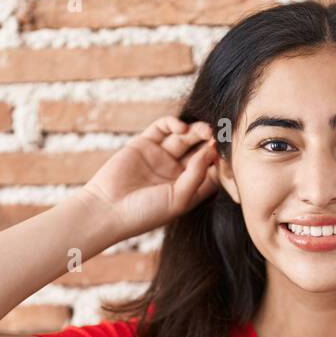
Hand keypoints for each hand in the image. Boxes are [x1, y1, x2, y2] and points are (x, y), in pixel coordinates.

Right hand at [79, 115, 219, 239]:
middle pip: (200, 151)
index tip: (227, 155)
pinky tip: (181, 128)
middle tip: (217, 135)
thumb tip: (212, 150)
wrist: (107, 210)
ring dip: (196, 131)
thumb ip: (197, 174)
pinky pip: (163, 127)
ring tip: (204, 130)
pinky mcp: (144, 143)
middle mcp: (176, 173)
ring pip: (184, 137)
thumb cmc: (145, 213)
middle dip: (210, 142)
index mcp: (188, 190)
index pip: (212, 171)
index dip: (220, 162)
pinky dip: (174, 123)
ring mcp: (160, 157)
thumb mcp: (179, 199)